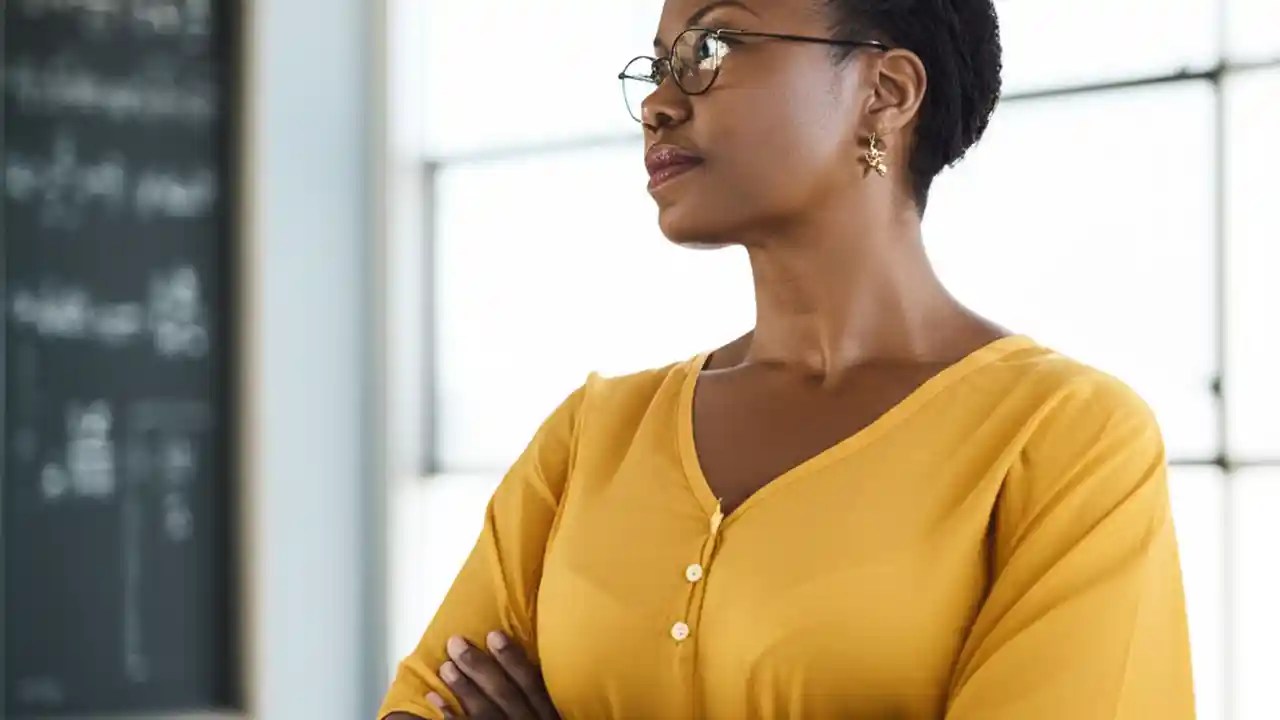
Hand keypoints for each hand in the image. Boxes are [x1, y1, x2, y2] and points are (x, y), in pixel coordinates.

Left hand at [427, 631, 559, 719]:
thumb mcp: (548, 717)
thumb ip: (538, 700)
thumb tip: (519, 667)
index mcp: (549, 717)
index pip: (533, 685)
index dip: (513, 659)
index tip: (493, 634)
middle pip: (505, 695)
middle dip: (479, 668)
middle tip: (456, 643)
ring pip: (485, 714)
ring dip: (463, 689)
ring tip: (444, 667)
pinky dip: (449, 716)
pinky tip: (434, 700)